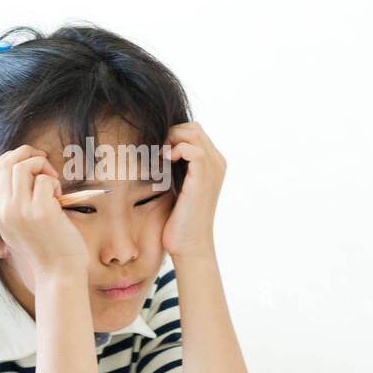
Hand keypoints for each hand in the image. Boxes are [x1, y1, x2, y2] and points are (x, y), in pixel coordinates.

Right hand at [0, 146, 88, 277]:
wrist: (57, 272)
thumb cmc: (43, 247)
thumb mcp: (16, 225)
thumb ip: (11, 201)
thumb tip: (18, 167)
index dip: (13, 157)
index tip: (31, 160)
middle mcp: (3, 209)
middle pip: (7, 162)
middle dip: (28, 155)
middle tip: (45, 164)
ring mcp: (21, 210)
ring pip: (25, 167)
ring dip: (43, 168)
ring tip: (53, 185)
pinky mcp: (41, 211)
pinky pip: (45, 180)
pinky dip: (55, 183)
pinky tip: (59, 200)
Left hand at [161, 121, 223, 259]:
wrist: (189, 245)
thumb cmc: (180, 219)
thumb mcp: (178, 186)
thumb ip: (175, 166)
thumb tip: (156, 150)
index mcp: (212, 163)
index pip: (193, 132)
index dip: (173, 134)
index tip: (156, 150)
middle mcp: (216, 163)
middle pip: (193, 127)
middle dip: (170, 133)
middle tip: (156, 152)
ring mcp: (213, 170)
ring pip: (193, 132)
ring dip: (171, 139)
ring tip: (159, 157)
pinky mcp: (204, 179)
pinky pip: (194, 150)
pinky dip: (176, 149)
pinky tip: (164, 162)